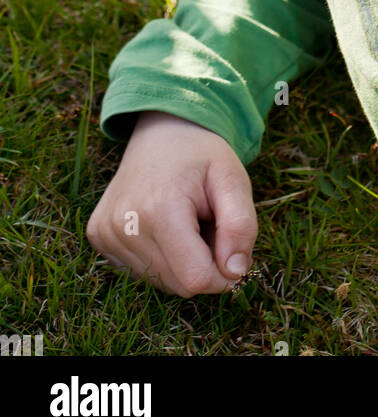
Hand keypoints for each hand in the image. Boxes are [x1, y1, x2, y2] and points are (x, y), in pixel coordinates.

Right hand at [86, 111, 257, 296]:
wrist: (161, 131)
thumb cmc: (201, 155)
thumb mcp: (233, 178)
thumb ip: (241, 226)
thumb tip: (236, 273)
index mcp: (160, 210)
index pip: (195, 279)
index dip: (223, 273)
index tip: (231, 246)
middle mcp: (123, 226)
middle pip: (178, 284)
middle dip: (203, 263)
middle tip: (207, 224)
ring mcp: (105, 233)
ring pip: (160, 281)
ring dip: (182, 261)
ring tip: (186, 221)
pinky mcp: (98, 238)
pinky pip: (141, 272)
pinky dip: (161, 257)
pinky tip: (164, 225)